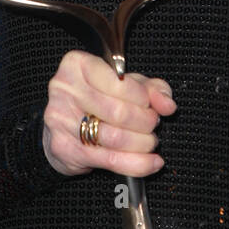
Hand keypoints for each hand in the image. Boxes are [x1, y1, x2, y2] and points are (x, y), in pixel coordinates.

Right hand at [41, 49, 176, 177]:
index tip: (150, 106)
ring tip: (150, 142)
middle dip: (146, 122)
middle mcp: (65, 89)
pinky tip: (151, 162)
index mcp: (78, 64)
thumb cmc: (96, 99)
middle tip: (153, 125)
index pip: (119, 82)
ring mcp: (61, 120)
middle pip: (118, 112)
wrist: (62, 127)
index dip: (143, 98)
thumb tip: (167, 104)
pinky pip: (109, 160)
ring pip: (115, 138)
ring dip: (143, 143)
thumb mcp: (126, 85)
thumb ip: (151, 89)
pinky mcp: (64, 148)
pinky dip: (137, 164)